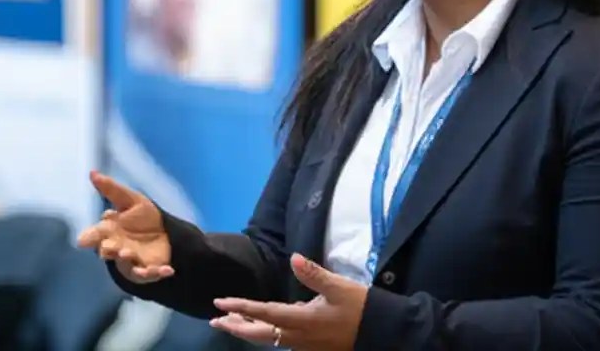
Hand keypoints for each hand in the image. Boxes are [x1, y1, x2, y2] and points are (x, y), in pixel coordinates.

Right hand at [77, 170, 173, 283]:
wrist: (168, 232)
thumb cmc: (144, 217)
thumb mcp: (130, 199)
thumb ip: (111, 189)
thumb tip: (92, 172)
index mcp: (110, 231)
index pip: (95, 234)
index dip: (89, 237)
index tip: (83, 241)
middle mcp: (117, 247)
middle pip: (107, 250)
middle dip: (107, 249)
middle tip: (109, 247)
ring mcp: (132, 261)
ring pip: (125, 264)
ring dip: (125, 259)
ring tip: (127, 253)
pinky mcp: (148, 271)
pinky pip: (150, 274)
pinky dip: (158, 272)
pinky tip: (168, 269)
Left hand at [211, 254, 366, 350]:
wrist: (384, 333)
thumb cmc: (361, 307)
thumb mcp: (339, 287)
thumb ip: (315, 274)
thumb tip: (294, 258)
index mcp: (302, 321)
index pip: (263, 314)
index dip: (240, 308)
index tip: (218, 303)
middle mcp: (298, 337)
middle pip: (260, 335)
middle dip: (236, 327)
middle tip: (215, 320)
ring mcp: (305, 345)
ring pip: (269, 340)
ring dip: (248, 331)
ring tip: (231, 323)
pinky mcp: (312, 347)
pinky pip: (281, 342)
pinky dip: (266, 334)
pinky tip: (263, 328)